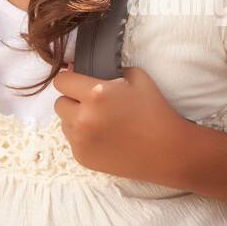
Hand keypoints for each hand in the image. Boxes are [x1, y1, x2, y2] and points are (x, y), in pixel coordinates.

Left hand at [52, 66, 189, 182]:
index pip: (62, 81)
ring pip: (64, 123)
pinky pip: (72, 141)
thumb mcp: (137, 77)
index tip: (78, 81)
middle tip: (93, 103)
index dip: (70, 79)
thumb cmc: (155, 111)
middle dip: (73, 100)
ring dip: (75, 119)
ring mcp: (80, 141)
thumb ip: (110, 69)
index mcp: (96, 94)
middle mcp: (83, 118)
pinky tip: (104, 137)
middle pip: (59, 103)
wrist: (167, 151)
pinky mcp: (83, 158)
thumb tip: (86, 67)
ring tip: (100, 121)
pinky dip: (83, 137)